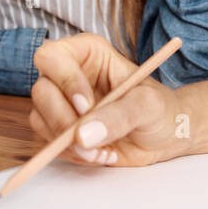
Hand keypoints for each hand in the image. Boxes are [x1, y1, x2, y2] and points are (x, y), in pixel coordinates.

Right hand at [29, 33, 184, 167]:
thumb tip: (83, 134)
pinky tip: (101, 153)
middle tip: (90, 138)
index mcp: (88, 54)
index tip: (86, 106)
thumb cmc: (160, 109)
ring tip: (105, 149)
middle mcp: (69, 75)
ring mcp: (62, 104)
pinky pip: (49, 143)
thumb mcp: (149, 105)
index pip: (53, 55)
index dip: (65, 80)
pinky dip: (74, 155)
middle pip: (41, 90)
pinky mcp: (61, 130)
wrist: (166, 136)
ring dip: (70, 142)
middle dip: (64, 120)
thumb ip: (119, 115)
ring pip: (40, 119)